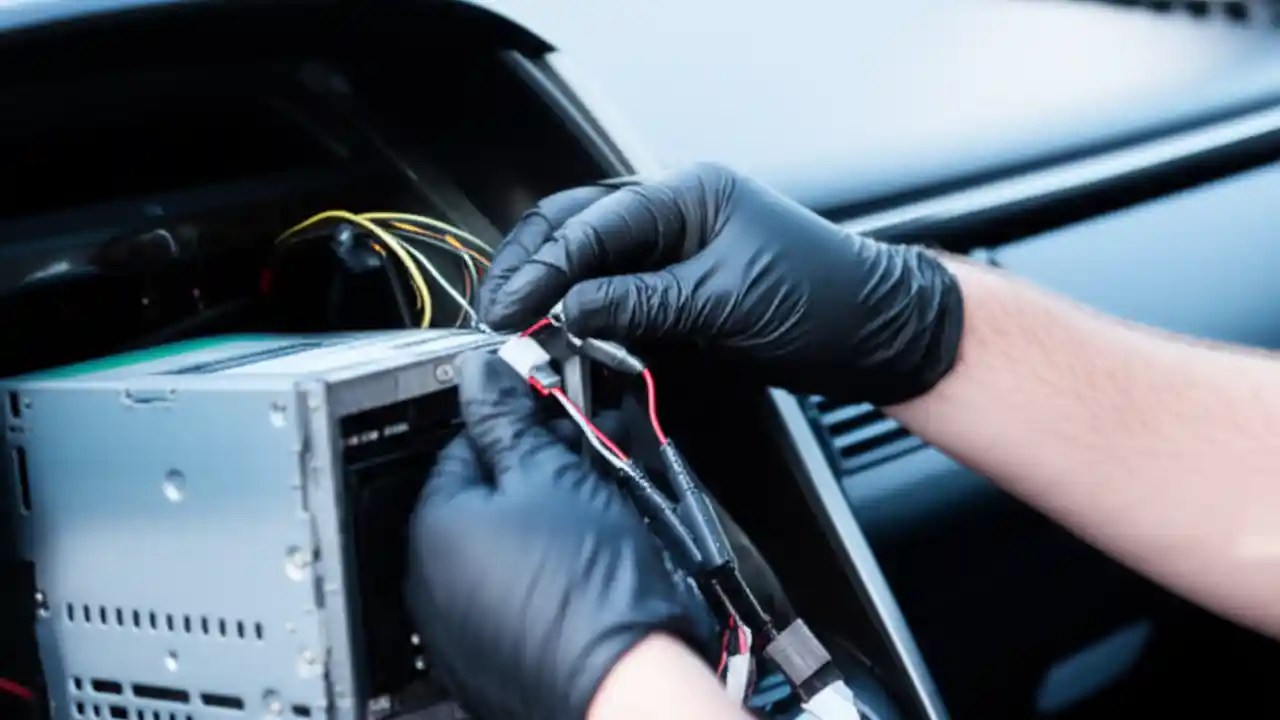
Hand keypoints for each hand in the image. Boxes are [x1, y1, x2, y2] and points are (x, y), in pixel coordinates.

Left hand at [404, 351, 711, 719]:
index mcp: (434, 525)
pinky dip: (540, 572)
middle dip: (537, 470)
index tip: (559, 419)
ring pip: (499, 546)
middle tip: (588, 462)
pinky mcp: (488, 658)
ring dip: (541, 520)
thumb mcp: (550, 473)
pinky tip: (584, 567)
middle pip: (484, 496)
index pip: (467, 443)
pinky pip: (509, 594)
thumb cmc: (591, 585)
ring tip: (596, 514)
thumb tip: (482, 373)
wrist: (625, 682)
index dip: (522, 423)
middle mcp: (431, 580)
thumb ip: (507, 417)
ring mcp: (457, 626)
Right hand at [479, 163, 963, 404]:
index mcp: (689, 196)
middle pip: (580, 229)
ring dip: (553, 290)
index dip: (546, 269)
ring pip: (592, 261)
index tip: (512, 307)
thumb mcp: (725, 302)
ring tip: (518, 323)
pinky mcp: (683, 290)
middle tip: (498, 312)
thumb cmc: (827, 301)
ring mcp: (678, 252)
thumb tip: (569, 308)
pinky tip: (563, 332)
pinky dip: (585, 313)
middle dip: (533, 268)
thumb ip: (641, 303)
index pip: (595, 226)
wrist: (879, 336)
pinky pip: (618, 294)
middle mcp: (678, 215)